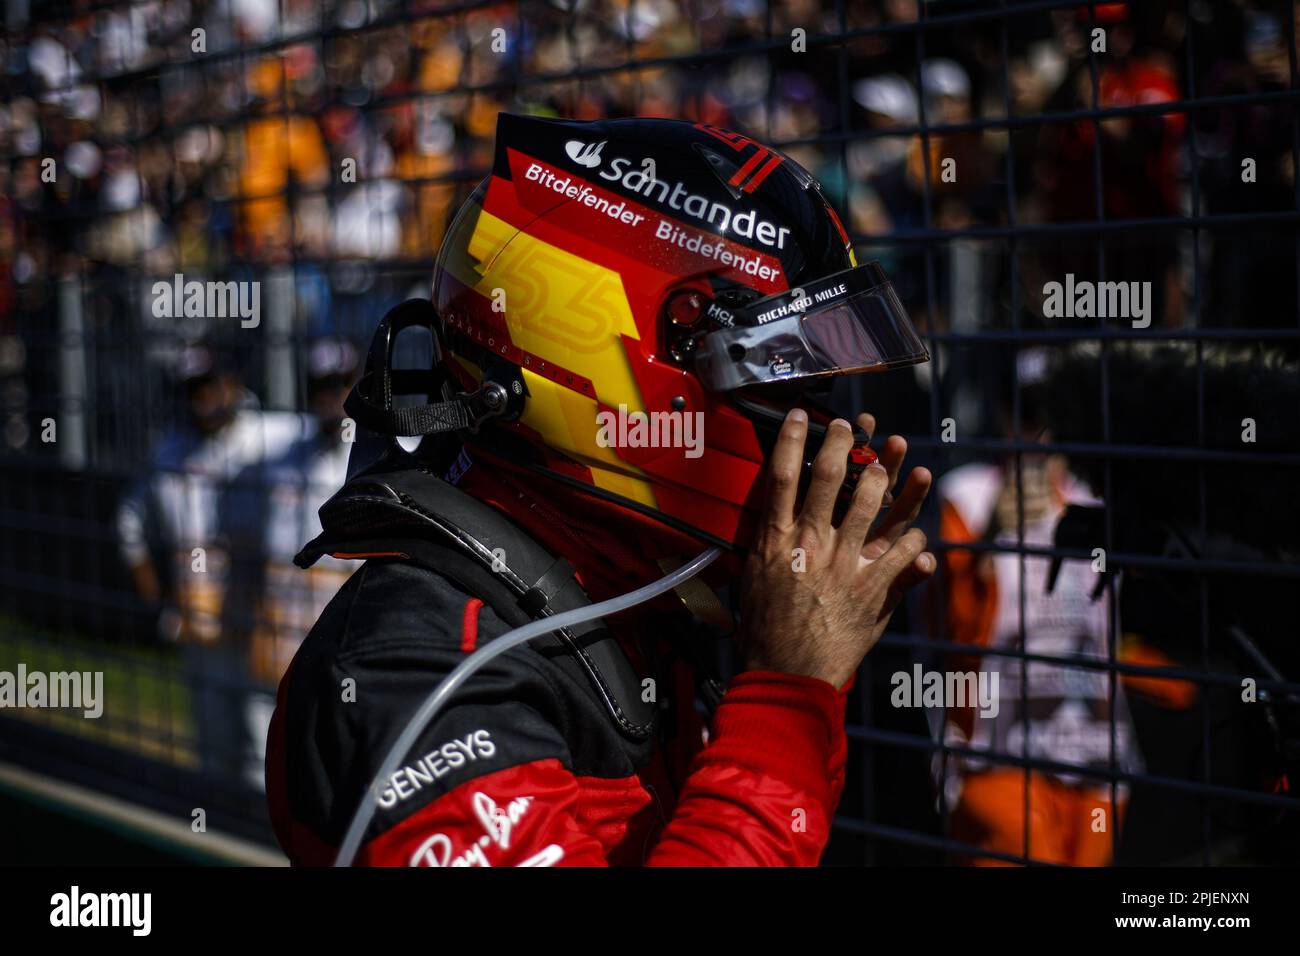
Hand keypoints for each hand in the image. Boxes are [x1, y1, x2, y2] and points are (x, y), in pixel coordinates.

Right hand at [738, 408, 934, 687]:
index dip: (791, 439)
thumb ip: (768, 544)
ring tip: (898, 454)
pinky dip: (914, 537)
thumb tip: (774, 517)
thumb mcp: (754, 579)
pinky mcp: (874, 587)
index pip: (781, 475)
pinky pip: (904, 550)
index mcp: (776, 540)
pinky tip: (917, 528)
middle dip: (845, 443)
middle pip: (831, 477)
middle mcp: (811, 544)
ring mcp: (846, 563)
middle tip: (854, 425)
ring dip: (890, 474)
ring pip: (872, 503)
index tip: (800, 415)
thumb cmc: (765, 630)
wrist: (788, 674)